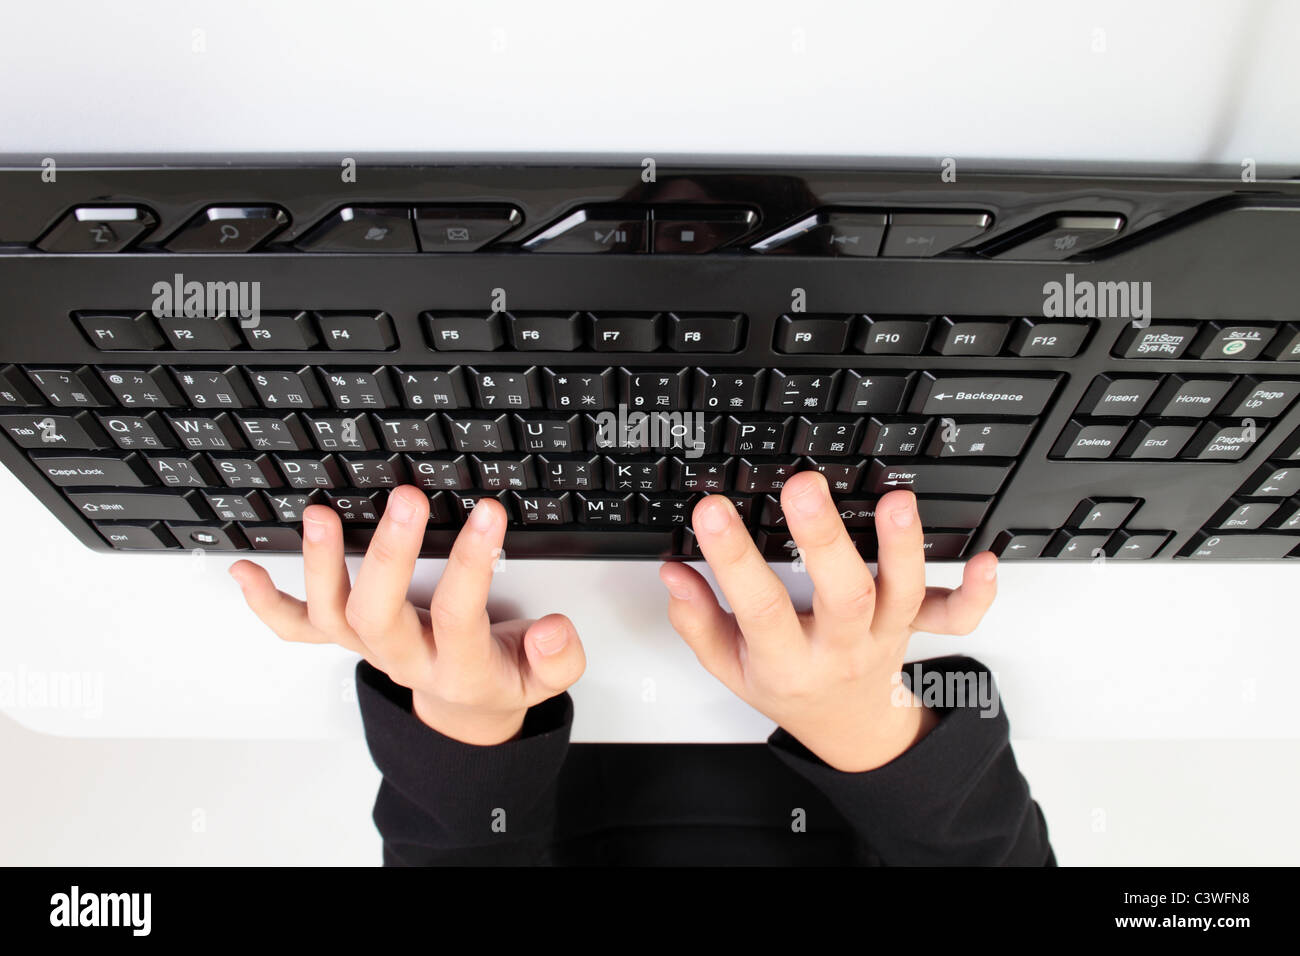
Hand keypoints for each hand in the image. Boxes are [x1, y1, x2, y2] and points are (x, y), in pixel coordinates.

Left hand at [228, 487, 585, 744]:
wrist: (466, 706)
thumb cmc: (501, 676)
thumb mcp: (545, 678)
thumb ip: (557, 657)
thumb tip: (552, 630)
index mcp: (458, 667)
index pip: (461, 616)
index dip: (473, 565)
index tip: (488, 513)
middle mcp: (404, 658)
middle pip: (379, 616)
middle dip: (389, 556)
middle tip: (406, 500)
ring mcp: (368, 647)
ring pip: (332, 616)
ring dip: (319, 567)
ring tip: (320, 515)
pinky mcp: (346, 637)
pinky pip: (296, 628)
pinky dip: (264, 603)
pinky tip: (243, 570)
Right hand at [658, 472, 997, 771]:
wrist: (849, 727)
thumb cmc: (791, 687)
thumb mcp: (731, 669)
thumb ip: (699, 623)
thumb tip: (674, 575)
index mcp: (788, 661)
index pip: (758, 609)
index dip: (732, 559)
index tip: (712, 512)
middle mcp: (842, 648)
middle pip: (842, 596)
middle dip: (823, 539)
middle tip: (803, 487)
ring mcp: (886, 636)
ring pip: (903, 595)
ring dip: (904, 548)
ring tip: (894, 501)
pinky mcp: (918, 627)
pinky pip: (957, 618)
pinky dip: (977, 593)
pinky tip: (984, 558)